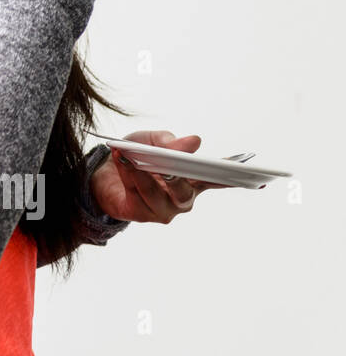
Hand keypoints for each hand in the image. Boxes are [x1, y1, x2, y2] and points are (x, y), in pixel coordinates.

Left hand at [90, 130, 232, 223]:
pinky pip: (137, 195)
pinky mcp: (141, 215)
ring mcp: (163, 210)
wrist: (103, 172)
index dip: (232, 179)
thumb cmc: (134, 155)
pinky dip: (129, 175)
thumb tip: (194, 141)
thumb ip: (169, 142)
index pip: (215, 180)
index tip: (252, 176)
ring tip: (131, 156)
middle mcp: (182, 198)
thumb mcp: (150, 140)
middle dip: (177, 177)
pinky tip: (122, 161)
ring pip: (158, 195)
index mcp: (192, 180)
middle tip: (170, 163)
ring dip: (143, 173)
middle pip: (186, 192)